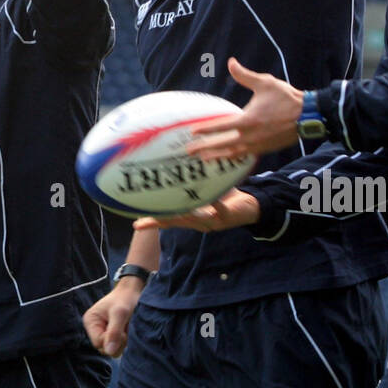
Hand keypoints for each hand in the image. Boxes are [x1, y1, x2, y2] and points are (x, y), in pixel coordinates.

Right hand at [82, 278, 142, 357]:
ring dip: (123, 340)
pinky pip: (118, 346)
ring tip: (126, 326)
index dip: (112, 340)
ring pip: (113, 349)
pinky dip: (125, 339)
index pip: (98, 343)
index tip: (122, 328)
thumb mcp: (120, 313)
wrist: (133, 292)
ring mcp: (102, 332)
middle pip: (105, 349)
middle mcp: (94, 328)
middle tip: (125, 327)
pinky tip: (127, 328)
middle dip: (118, 341)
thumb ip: (114, 332)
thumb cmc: (125, 299)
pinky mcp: (111, 334)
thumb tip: (109, 352)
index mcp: (90, 321)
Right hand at [132, 189, 260, 232]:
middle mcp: (200, 222)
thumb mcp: (206, 189)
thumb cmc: (225, 196)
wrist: (251, 207)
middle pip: (176, 221)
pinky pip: (219, 210)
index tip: (136, 224)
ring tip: (170, 210)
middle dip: (160, 221)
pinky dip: (214, 203)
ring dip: (184, 214)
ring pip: (194, 219)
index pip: (170, 219)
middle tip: (143, 219)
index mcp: (193, 216)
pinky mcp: (227, 216)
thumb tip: (175, 163)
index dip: (153, 221)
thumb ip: (192, 182)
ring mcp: (213, 221)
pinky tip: (211, 199)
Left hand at [186, 58, 303, 160]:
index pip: (220, 127)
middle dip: (205, 148)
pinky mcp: (266, 149)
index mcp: (247, 120)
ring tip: (204, 158)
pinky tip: (227, 158)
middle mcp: (250, 136)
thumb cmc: (286, 97)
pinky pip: (245, 156)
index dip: (205, 130)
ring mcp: (258, 145)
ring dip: (217, 156)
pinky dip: (234, 158)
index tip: (191, 133)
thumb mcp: (264, 83)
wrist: (309, 115)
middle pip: (222, 145)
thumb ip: (244, 75)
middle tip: (189, 152)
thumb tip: (231, 62)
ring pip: (233, 154)